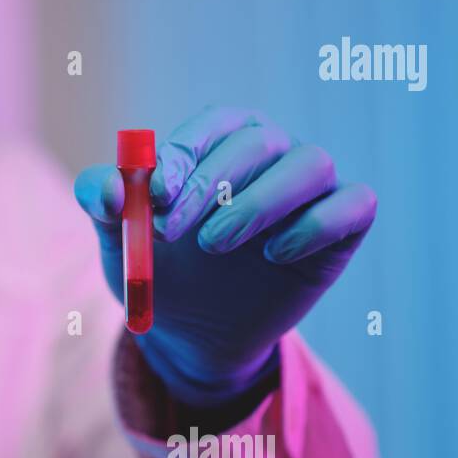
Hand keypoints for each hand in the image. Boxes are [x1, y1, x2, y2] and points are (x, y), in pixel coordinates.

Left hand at [75, 107, 375, 406]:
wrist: (193, 332)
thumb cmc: (160, 268)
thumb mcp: (119, 240)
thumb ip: (103, 204)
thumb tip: (111, 187)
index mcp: (221, 140)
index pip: (212, 124)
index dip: (185, 156)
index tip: (154, 198)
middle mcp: (273, 151)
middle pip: (259, 139)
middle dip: (212, 184)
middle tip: (173, 231)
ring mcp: (311, 187)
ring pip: (311, 163)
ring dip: (260, 203)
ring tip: (215, 245)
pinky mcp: (343, 226)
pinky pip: (354, 204)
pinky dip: (315, 225)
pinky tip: (275, 256)